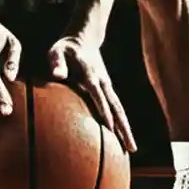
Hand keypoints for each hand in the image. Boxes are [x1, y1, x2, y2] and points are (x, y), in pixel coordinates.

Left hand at [47, 36, 136, 152]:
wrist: (84, 38)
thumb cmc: (65, 48)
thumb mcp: (57, 51)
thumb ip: (56, 62)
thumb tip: (57, 75)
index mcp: (91, 75)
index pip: (99, 95)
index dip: (104, 110)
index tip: (110, 128)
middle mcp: (103, 83)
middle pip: (117, 108)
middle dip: (124, 128)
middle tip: (130, 148)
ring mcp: (107, 87)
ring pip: (120, 110)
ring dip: (126, 129)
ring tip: (131, 150)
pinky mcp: (107, 90)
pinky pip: (116, 109)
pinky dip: (121, 123)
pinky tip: (122, 139)